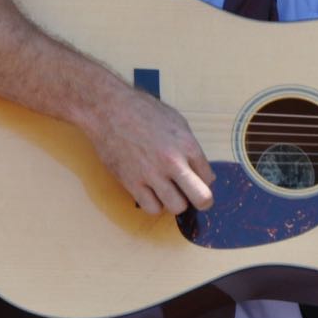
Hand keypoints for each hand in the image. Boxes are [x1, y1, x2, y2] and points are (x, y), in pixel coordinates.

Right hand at [81, 81, 215, 214]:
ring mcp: (151, 175)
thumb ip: (190, 148)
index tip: (195, 178)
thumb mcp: (178, 123)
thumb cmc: (144, 112)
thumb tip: (200, 170)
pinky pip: (152, 208)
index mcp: (188, 145)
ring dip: (176, 202)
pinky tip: (151, 193)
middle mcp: (173, 163)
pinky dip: (154, 204)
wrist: (109, 109)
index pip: (208, 178)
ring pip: (176, 207)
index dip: (203, 181)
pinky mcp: (131, 183)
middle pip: (202, 199)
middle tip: (193, 196)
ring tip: (169, 192)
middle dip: (202, 201)